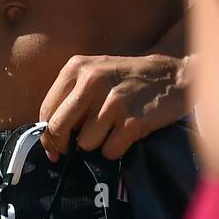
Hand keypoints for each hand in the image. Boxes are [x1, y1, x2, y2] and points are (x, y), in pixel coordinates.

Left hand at [39, 53, 188, 161]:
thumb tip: (49, 139)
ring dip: (97, 144)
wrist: (171, 74)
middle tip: (75, 148)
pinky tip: (126, 133)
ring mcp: (113, 101)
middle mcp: (92, 81)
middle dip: (64, 145)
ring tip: (112, 129)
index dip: (48, 134)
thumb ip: (70, 97)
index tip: (55, 146)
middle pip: (59, 128)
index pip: (47, 110)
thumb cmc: (126, 77)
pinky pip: (109, 151)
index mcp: (77, 67)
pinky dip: (116, 149)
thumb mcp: (94, 73)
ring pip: (85, 143)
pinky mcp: (132, 121)